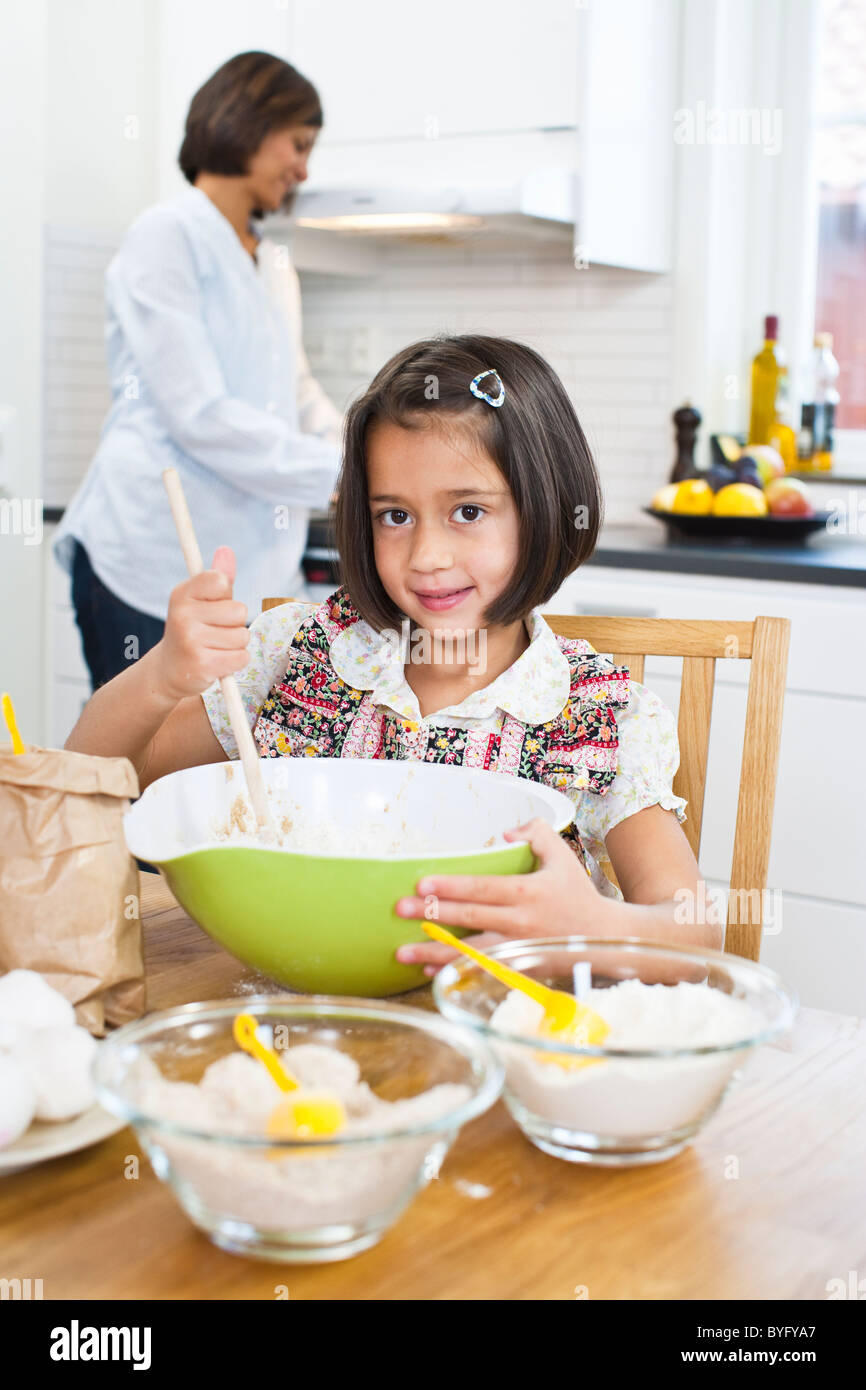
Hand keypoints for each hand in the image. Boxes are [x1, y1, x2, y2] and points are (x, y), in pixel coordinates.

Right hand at [150, 547, 249, 701]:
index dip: (225, 595)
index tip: (212, 605)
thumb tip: (226, 550)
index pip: (220, 580)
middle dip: (234, 623)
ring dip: (235, 644)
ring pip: (243, 636)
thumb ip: (217, 578)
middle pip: (239, 610)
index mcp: (182, 594)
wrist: (169, 671)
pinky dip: (235, 661)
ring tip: (214, 647)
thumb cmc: (192, 630)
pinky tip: (217, 662)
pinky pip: (242, 657)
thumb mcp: (199, 602)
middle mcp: (183, 615)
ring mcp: (191, 640)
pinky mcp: (202, 665)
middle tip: (213, 631)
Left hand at [394, 817, 615, 975]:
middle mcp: (520, 922)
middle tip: (400, 910)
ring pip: (470, 950)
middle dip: (432, 914)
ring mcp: (518, 948)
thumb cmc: (577, 892)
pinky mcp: (518, 967)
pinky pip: (480, 970)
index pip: (482, 888)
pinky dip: (454, 969)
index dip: (451, 887)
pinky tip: (428, 969)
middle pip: (469, 918)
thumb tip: (505, 832)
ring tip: (401, 952)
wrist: (603, 937)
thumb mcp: (562, 854)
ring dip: (434, 951)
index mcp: (528, 892)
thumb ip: (535, 833)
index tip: (422, 884)